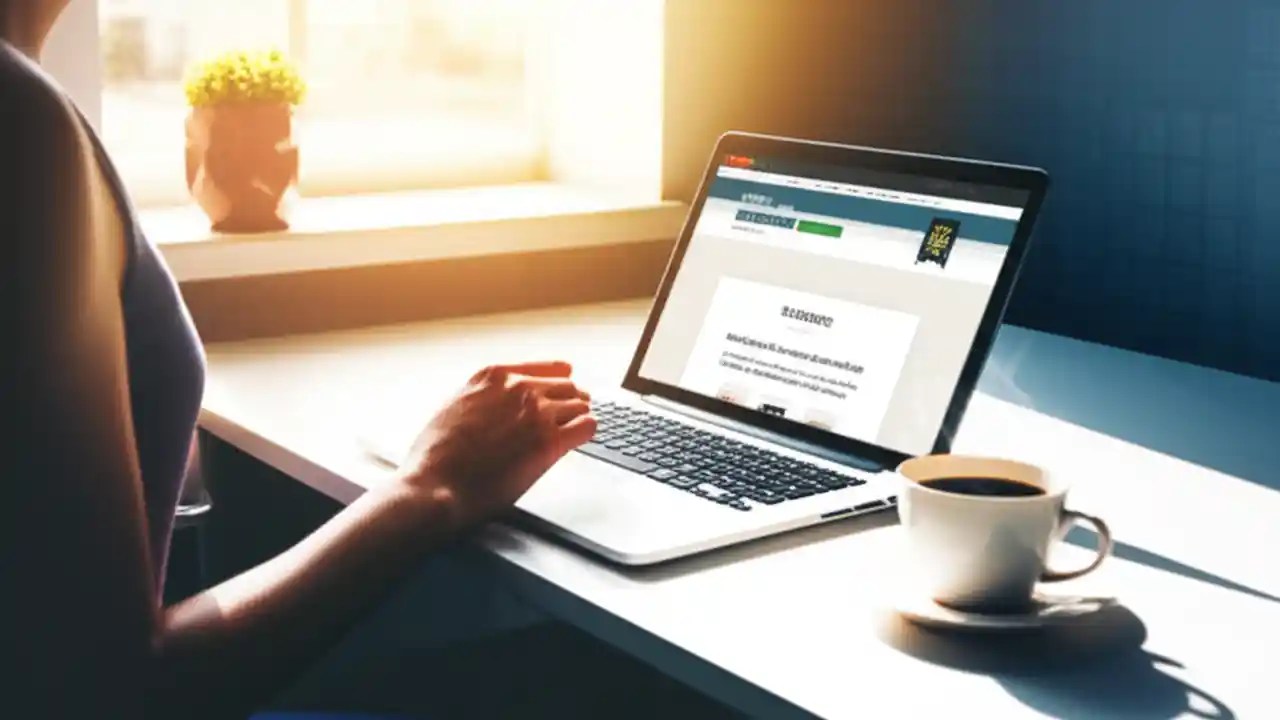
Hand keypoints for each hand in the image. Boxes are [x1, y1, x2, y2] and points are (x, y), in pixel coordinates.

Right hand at [397, 361, 595, 529]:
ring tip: (574, 429)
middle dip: (570, 400)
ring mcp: (537, 413)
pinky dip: (587, 431)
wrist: (435, 484)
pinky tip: (580, 439)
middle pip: (566, 386)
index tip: (566, 382)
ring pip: (580, 404)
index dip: (558, 378)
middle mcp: (519, 388)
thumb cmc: (436, 454)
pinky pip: (588, 426)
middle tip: (572, 413)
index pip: (545, 367)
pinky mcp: (550, 442)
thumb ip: (482, 397)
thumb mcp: (454, 406)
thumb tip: (497, 404)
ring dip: (578, 417)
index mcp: (494, 375)